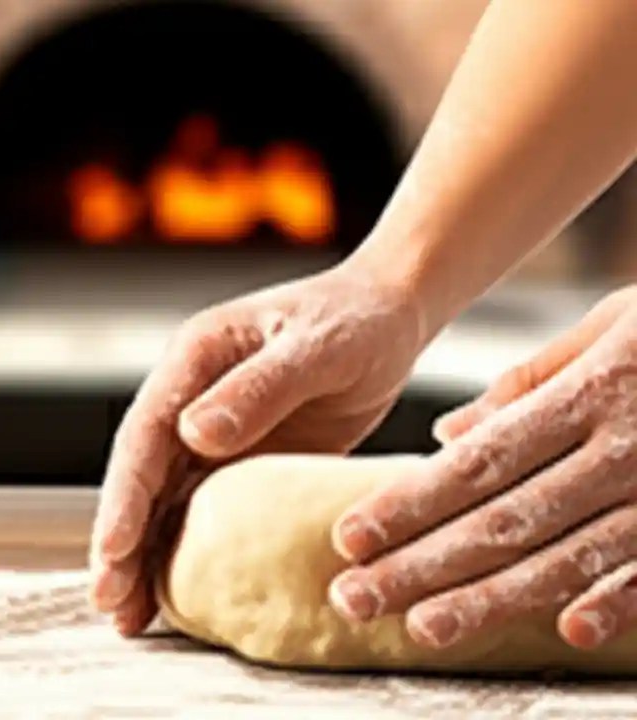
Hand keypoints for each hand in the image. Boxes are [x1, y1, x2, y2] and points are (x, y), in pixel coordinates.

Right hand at [90, 262, 429, 634]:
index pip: (145, 434)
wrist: (387, 316)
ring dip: (141, 556)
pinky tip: (174, 594)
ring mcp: (207, 430)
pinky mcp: (235, 459)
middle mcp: (187, 397)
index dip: (125, 495)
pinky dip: (180, 552)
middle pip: (139, 475)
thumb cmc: (355, 320)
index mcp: (194, 359)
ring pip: (160, 500)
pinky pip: (199, 510)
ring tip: (128, 616)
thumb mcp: (316, 349)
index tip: (115, 547)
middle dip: (119, 539)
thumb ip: (259, 388)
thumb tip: (194, 434)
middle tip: (110, 600)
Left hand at [329, 286, 636, 649]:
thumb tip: (448, 436)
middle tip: (355, 597)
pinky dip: (619, 602)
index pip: (478, 461)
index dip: (409, 503)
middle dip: (423, 564)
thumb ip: (527, 383)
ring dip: (492, 599)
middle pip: (505, 519)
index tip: (351, 536)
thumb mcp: (611, 327)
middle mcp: (623, 448)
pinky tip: (568, 630)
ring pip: (567, 556)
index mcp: (589, 394)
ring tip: (424, 627)